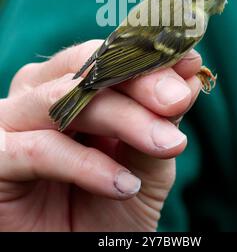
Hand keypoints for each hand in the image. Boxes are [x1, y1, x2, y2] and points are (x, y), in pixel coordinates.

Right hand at [0, 40, 201, 230]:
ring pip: (66, 101)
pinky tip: (123, 184)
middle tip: (178, 100)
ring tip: (166, 144)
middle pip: (87, 69)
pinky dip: (85, 164)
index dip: (149, 59)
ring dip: (123, 119)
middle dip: (138, 83)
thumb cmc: (107, 207)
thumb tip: (191, 74)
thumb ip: (161, 119)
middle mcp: (38, 93)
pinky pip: (40, 149)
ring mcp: (12, 121)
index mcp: (69, 85)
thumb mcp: (146, 162)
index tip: (192, 64)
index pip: (108, 56)